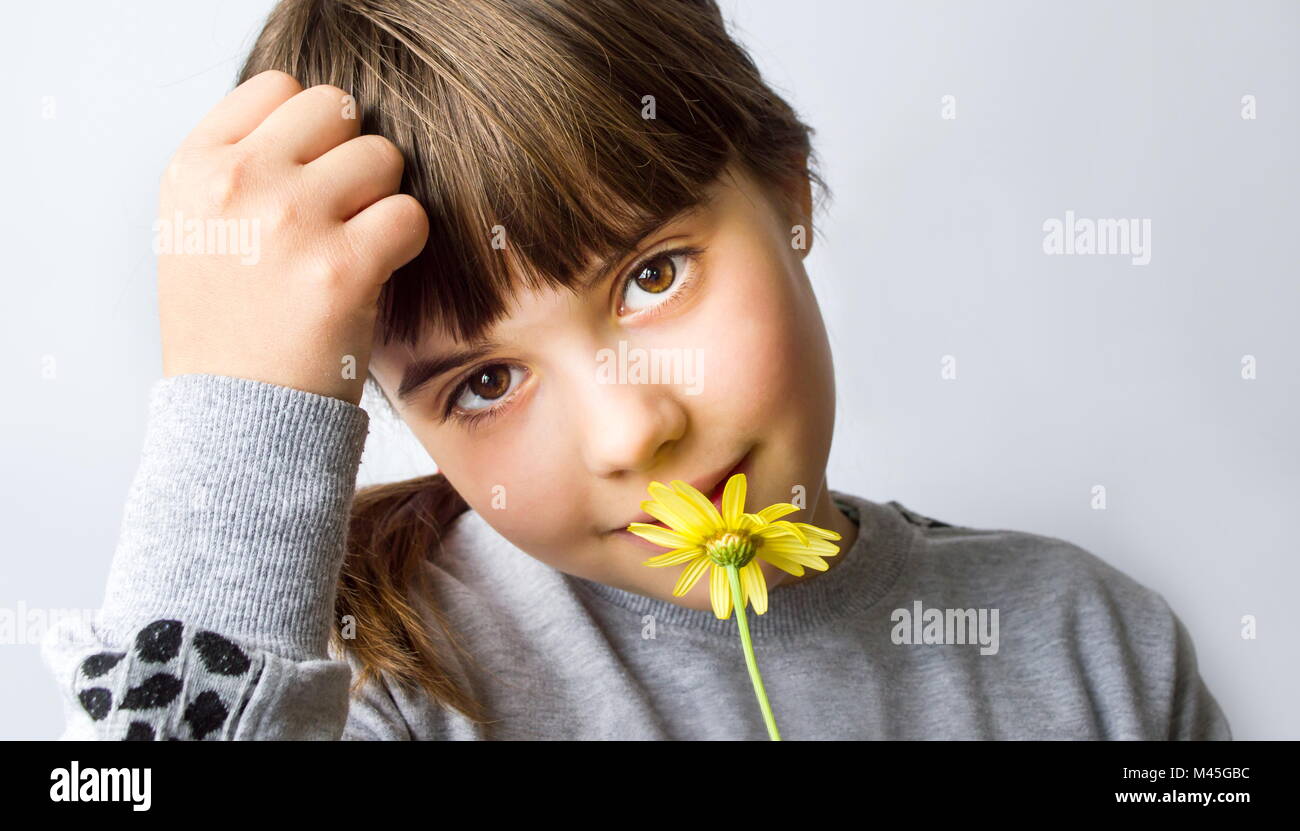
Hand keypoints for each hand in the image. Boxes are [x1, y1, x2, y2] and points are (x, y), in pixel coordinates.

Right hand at [156, 69, 427, 404]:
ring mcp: (289, 220)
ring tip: (356, 249)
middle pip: (339, 110)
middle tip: (343, 215)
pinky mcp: (341, 267)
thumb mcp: (199, 234)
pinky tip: (378, 274)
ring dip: (383, 200)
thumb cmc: (231, 331)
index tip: (309, 178)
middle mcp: (236, 182)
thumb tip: (322, 127)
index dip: (311, 130)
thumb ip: (244, 170)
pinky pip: (410, 216)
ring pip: (383, 158)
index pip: (280, 88)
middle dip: (353, 156)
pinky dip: (408, 243)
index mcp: (194, 168)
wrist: (237, 421)